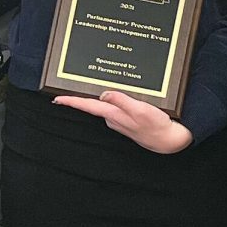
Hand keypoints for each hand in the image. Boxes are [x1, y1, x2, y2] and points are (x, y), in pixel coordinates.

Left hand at [53, 90, 193, 153]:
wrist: (169, 141)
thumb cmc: (156, 126)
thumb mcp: (140, 109)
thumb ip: (121, 100)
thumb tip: (104, 94)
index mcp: (113, 115)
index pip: (88, 106)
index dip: (72, 102)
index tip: (57, 99)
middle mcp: (113, 119)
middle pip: (92, 105)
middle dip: (81, 96)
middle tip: (70, 85)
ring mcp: (119, 121)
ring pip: (105, 105)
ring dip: (99, 97)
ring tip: (93, 84)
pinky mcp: (127, 121)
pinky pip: (116, 108)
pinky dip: (114, 100)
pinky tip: (117, 94)